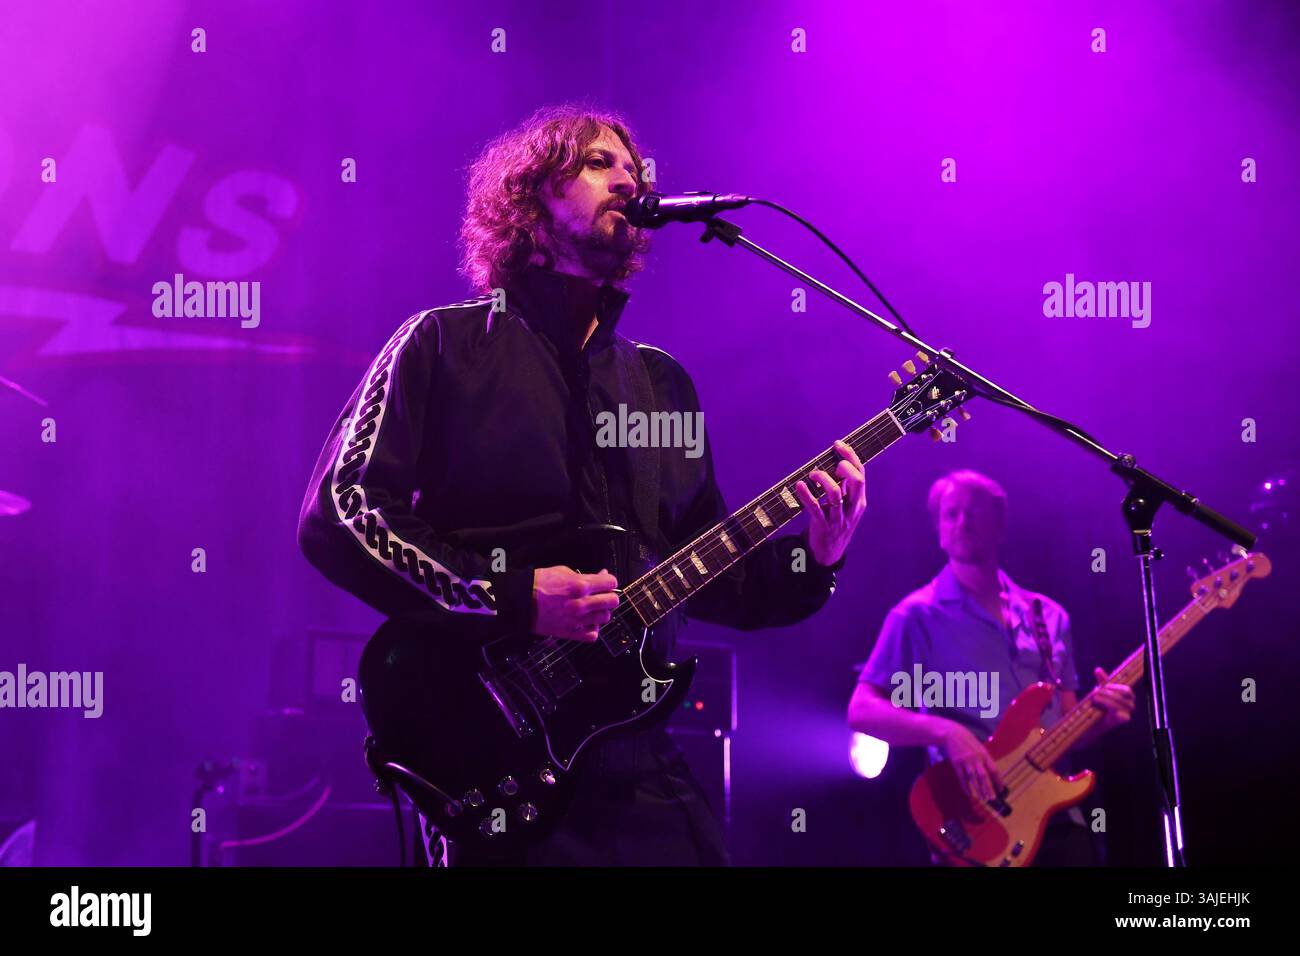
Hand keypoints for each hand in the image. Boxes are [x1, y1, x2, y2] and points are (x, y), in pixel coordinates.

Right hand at [530, 566, 619, 642]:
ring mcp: (576, 620)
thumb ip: (586, 575)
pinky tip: (586, 622)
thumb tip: (602, 576)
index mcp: (580, 585)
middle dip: (608, 596)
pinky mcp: (570, 632)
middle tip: (601, 595)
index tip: (605, 583)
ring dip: (601, 612)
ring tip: (592, 608)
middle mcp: (581, 603)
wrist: (520, 601)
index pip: (611, 583)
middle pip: (612, 601)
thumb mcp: (564, 571)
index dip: (609, 581)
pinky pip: (592, 635)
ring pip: (605, 618)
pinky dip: (592, 629)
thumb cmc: (539, 584)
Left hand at [793, 439, 866, 566]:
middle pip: (857, 481)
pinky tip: (799, 485)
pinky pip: (815, 508)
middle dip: (844, 466)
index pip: (861, 474)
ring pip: (835, 494)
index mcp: (860, 501)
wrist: (829, 553)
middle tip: (831, 465)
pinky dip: (806, 495)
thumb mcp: (846, 507)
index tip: (837, 444)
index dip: (850, 456)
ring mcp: (839, 518)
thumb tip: (838, 463)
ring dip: (823, 479)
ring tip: (813, 474)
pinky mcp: (823, 526)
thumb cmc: (836, 523)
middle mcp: (853, 509)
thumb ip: (845, 488)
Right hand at [939, 723, 1002, 802]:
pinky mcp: (956, 764)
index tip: (1001, 790)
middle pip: (983, 776)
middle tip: (992, 798)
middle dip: (988, 788)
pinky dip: (965, 786)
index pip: (994, 770)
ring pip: (973, 778)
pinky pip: (961, 778)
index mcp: (984, 754)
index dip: (998, 781)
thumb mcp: (980, 748)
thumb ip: (985, 760)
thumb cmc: (969, 742)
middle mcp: (976, 758)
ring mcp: (965, 761)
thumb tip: (992, 776)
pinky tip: (969, 794)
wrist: (952, 734)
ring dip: (978, 789)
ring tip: (982, 798)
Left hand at [1090, 667, 1135, 731]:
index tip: (1104, 686)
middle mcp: (1130, 702)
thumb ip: (1102, 680)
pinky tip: (1108, 711)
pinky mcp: (1124, 719)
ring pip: (1119, 704)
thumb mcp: (1102, 690)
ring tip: (1095, 699)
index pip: (1126, 690)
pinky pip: (1124, 716)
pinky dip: (1116, 712)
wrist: (1097, 718)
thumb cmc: (1101, 702)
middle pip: (1122, 696)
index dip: (1116, 687)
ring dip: (1106, 701)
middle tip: (1095, 692)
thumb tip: (1098, 669)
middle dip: (1107, 693)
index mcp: (1127, 694)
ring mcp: (1128, 711)